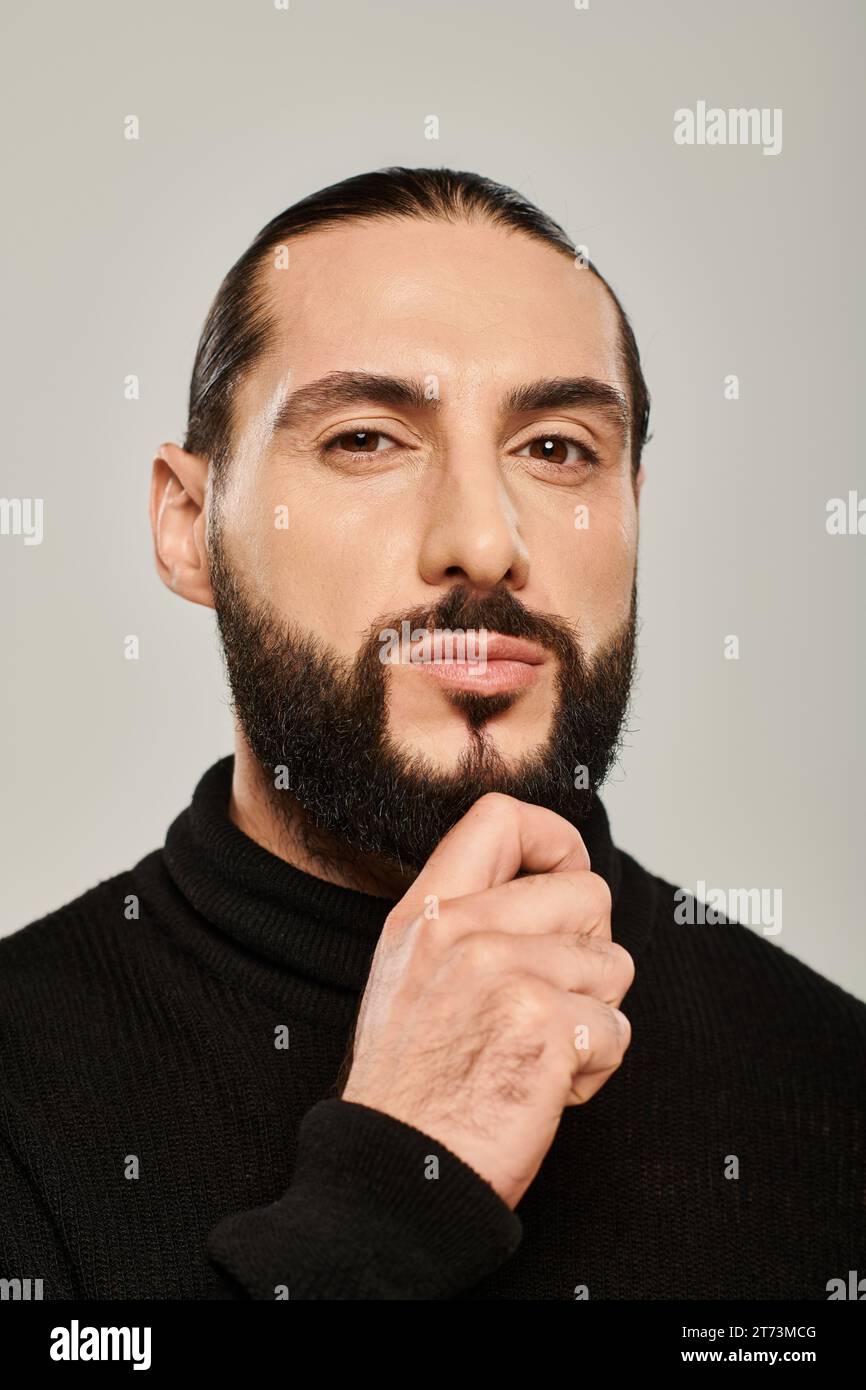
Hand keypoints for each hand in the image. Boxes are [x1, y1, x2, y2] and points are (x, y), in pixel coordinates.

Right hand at [341, 792, 633, 1208]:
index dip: (556, 839)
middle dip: (589, 951)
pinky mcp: (547, 1027)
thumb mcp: (410, 974)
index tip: (566, 877)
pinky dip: (594, 1069)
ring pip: (613, 966)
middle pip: (587, 893)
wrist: (396, 1175)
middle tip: (548, 1002)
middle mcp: (461, 932)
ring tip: (535, 1052)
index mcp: (425, 913)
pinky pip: (617, 1029)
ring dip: (592, 1017)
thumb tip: (553, 879)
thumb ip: (467, 919)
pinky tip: (544, 1089)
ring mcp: (505, 974)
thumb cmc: (413, 1087)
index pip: (501, 817)